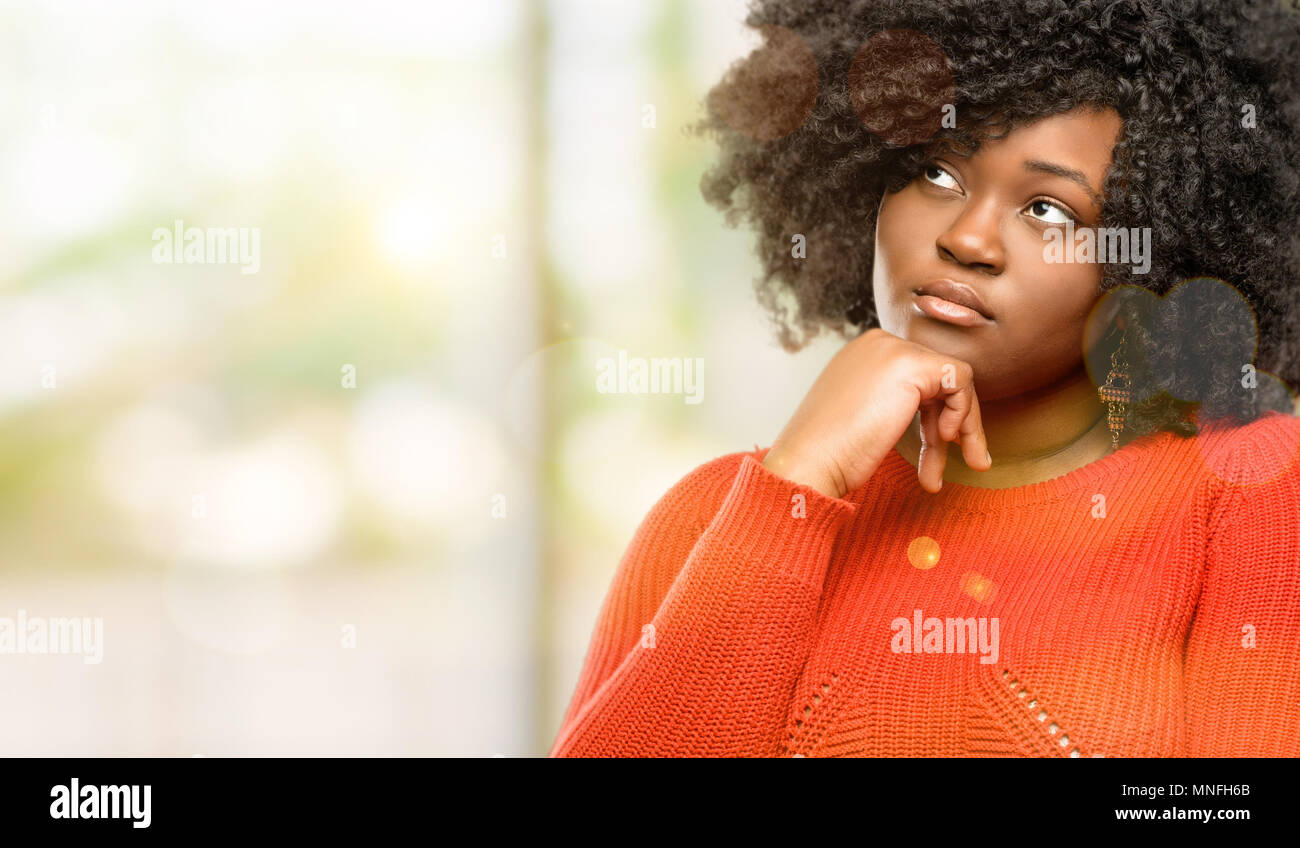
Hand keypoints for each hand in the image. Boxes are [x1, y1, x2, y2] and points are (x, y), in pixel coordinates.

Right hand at [761, 327, 991, 497]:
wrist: (808, 462)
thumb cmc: (828, 452)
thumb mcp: (862, 415)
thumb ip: (891, 403)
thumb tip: (936, 414)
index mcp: (863, 354)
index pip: (919, 376)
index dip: (935, 415)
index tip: (937, 449)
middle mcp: (878, 344)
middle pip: (939, 378)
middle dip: (953, 423)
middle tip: (965, 460)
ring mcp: (893, 350)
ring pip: (954, 380)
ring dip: (966, 426)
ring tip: (969, 462)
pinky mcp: (911, 364)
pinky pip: (960, 380)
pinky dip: (963, 413)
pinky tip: (943, 441)